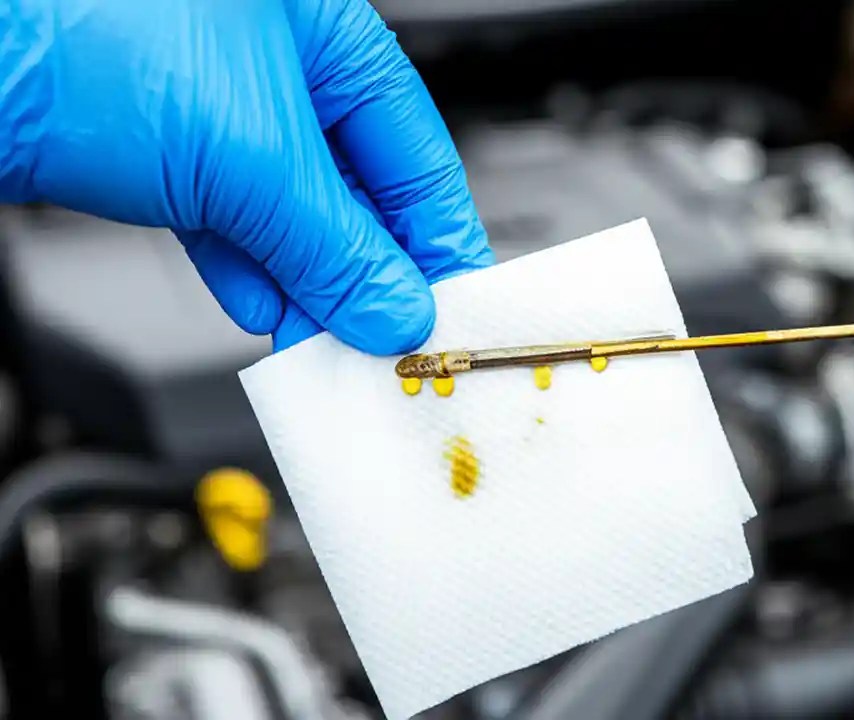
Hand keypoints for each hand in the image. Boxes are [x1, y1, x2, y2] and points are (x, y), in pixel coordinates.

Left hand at [0, 0, 492, 353]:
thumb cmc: (87, 34)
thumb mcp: (255, 163)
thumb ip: (338, 249)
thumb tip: (396, 308)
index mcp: (327, 36)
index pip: (416, 154)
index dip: (440, 240)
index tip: (454, 307)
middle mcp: (279, 68)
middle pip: (357, 193)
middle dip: (372, 274)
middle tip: (392, 338)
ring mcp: (219, 111)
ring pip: (294, 218)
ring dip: (313, 286)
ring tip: (332, 341)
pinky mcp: (164, 155)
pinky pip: (233, 225)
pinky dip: (253, 273)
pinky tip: (268, 310)